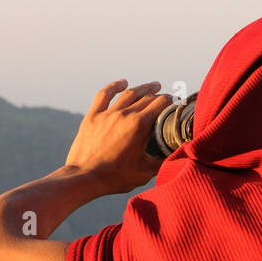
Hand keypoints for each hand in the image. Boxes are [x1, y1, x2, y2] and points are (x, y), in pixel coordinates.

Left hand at [64, 79, 170, 194]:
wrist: (84, 178)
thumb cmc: (115, 177)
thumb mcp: (145, 172)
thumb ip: (162, 160)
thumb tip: (177, 153)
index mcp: (139, 125)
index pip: (160, 104)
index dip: (171, 101)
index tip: (177, 102)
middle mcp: (124, 114)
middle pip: (147, 98)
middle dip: (160, 96)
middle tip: (167, 97)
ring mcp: (107, 114)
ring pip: (128, 93)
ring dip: (143, 88)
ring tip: (154, 85)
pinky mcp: (93, 116)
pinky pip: (104, 95)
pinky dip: (114, 86)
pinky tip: (122, 82)